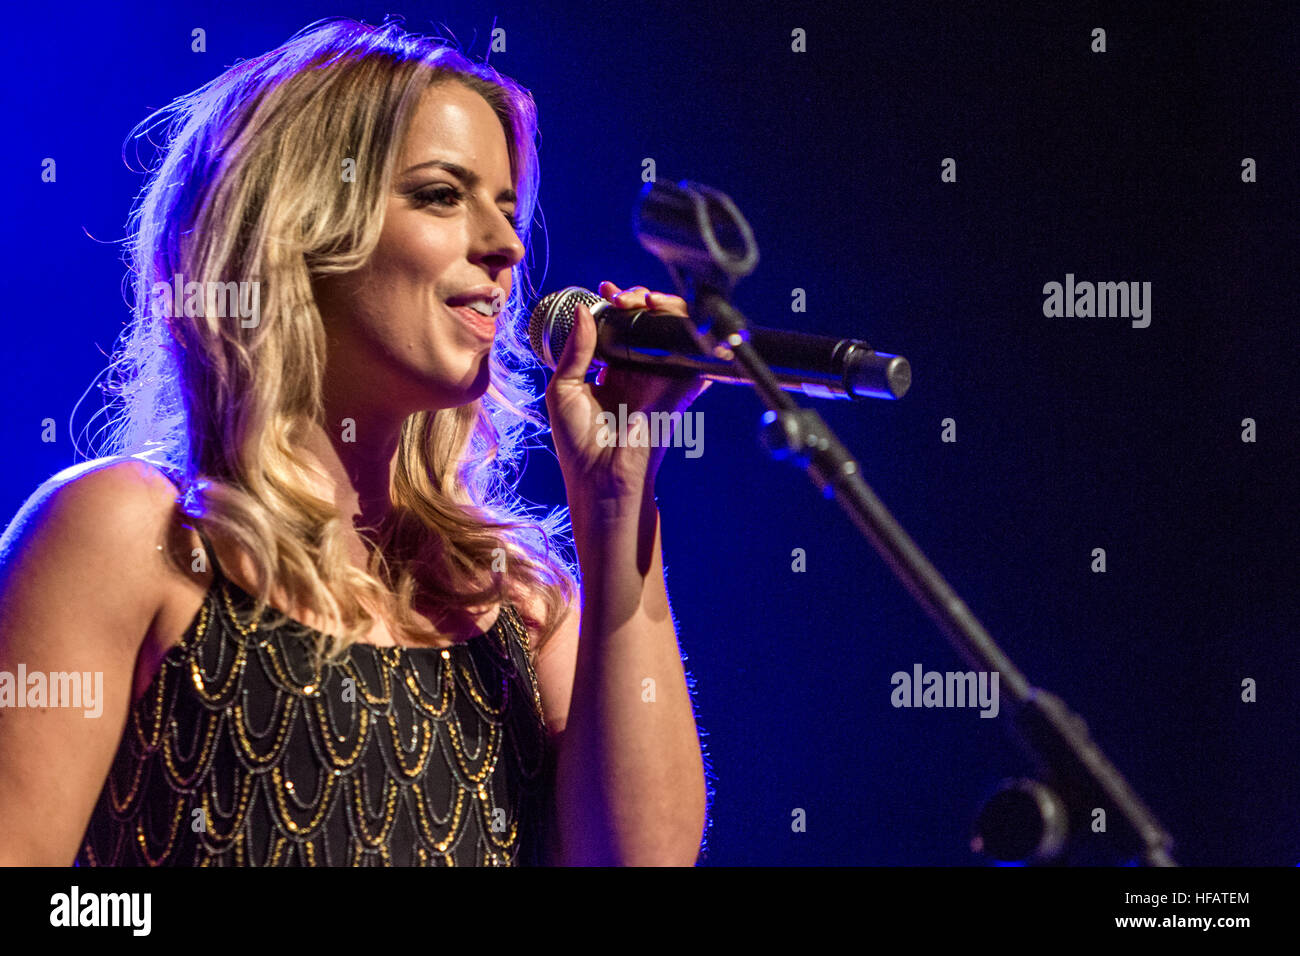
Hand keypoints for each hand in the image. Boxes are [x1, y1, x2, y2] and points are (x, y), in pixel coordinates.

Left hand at [544, 280, 711, 502]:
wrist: (602, 479)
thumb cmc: (578, 444)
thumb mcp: (562, 389)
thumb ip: (575, 351)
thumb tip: (583, 310)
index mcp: (611, 371)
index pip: (619, 327)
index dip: (616, 305)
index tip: (606, 291)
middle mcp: (638, 372)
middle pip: (647, 324)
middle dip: (639, 300)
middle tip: (625, 297)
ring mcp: (660, 380)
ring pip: (672, 332)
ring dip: (664, 308)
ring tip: (645, 300)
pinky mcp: (678, 390)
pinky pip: (693, 355)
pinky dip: (688, 331)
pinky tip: (668, 315)